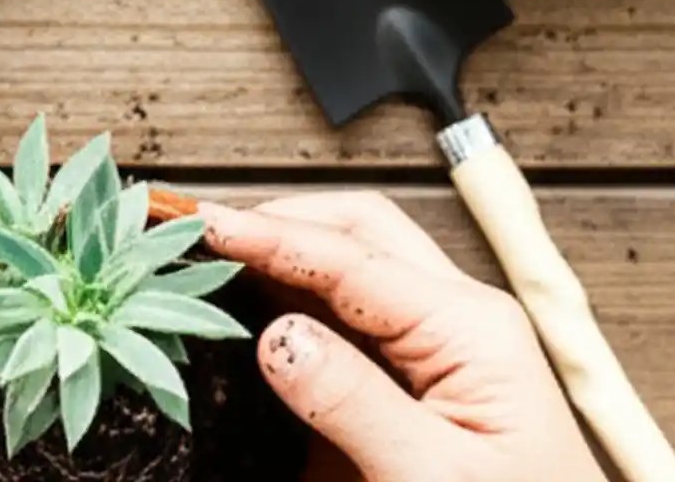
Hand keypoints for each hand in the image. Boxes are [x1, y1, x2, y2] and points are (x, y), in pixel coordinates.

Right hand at [199, 193, 607, 481]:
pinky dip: (289, 298)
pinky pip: (344, 315)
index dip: (271, 235)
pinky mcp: (409, 377)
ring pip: (349, 263)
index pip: (353, 257)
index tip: (206, 226)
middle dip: (278, 218)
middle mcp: (454, 318)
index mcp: (471, 327)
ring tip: (211, 257)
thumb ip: (355, 404)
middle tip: (202, 229)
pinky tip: (248, 307)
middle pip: (357, 230)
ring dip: (282, 251)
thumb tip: (278, 336)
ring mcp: (432, 343)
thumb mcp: (433, 477)